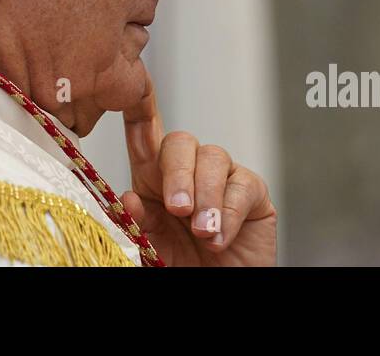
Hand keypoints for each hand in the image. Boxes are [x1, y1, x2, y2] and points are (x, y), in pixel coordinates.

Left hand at [121, 72, 276, 265]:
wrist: (220, 289)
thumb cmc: (183, 265)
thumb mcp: (154, 247)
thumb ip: (140, 223)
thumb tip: (127, 199)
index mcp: (153, 177)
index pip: (143, 134)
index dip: (138, 109)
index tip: (132, 91)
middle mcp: (188, 170)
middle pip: (180, 141)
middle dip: (177, 173)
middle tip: (177, 209)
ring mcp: (222, 177)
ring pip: (214, 157)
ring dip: (206, 196)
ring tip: (202, 232)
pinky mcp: (252, 192)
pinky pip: (243, 185)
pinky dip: (229, 214)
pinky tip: (220, 237)